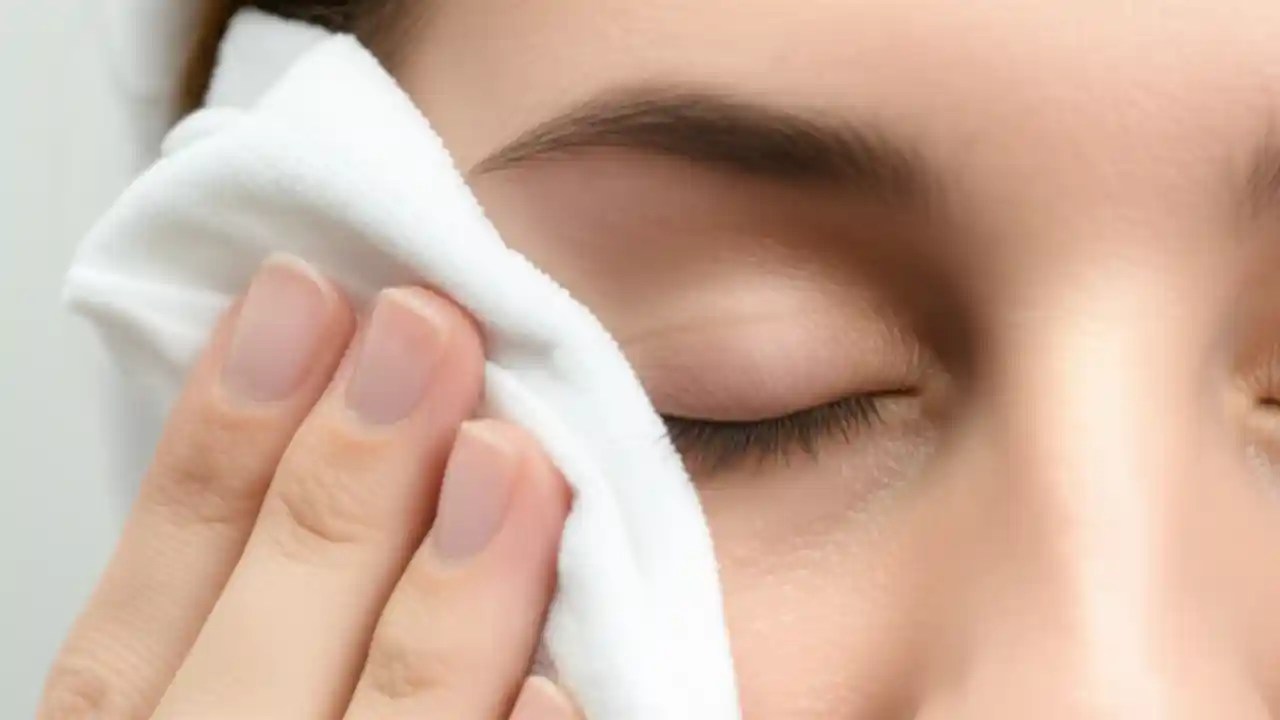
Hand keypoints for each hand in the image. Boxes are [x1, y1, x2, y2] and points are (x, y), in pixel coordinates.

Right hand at [40, 255, 581, 719]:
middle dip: (334, 485)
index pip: (136, 625)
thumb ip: (239, 632)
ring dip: (437, 606)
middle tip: (421, 326)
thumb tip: (329, 447)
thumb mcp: (204, 710)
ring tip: (509, 457)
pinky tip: (562, 684)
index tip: (293, 301)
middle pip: (248, 673)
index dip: (211, 448)